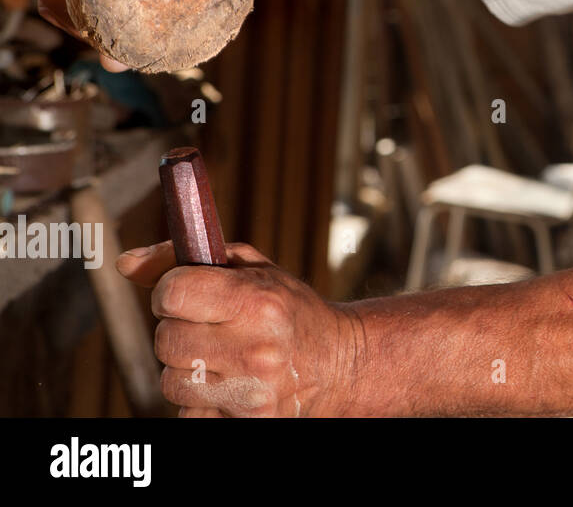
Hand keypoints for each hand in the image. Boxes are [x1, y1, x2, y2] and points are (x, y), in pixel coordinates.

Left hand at [117, 240, 362, 416]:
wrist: (338, 364)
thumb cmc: (289, 311)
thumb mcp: (252, 269)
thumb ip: (186, 259)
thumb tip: (125, 263)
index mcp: (257, 301)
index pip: (172, 293)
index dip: (171, 292)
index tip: (187, 295)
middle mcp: (255, 347)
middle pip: (165, 340)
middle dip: (178, 331)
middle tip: (208, 328)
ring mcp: (251, 391)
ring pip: (171, 381)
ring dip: (187, 369)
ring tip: (220, 357)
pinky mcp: (247, 422)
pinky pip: (186, 412)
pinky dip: (200, 400)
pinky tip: (228, 383)